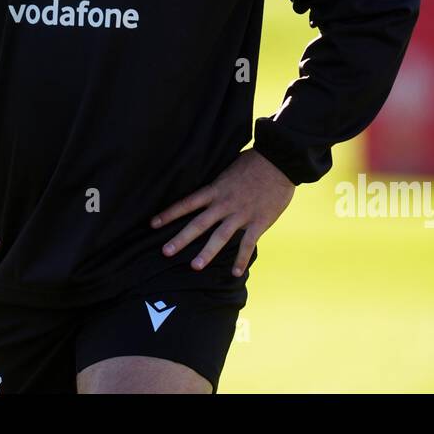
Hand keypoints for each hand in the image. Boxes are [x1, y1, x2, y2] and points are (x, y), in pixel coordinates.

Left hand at [150, 149, 293, 275]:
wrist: (279, 160)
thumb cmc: (253, 162)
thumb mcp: (228, 169)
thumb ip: (217, 185)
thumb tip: (205, 192)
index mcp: (216, 189)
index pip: (187, 203)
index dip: (169, 214)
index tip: (153, 224)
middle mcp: (225, 203)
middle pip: (199, 224)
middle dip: (181, 239)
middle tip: (166, 252)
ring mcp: (241, 214)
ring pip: (220, 237)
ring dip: (207, 252)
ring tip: (195, 266)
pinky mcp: (258, 222)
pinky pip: (248, 244)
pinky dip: (241, 259)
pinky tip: (235, 273)